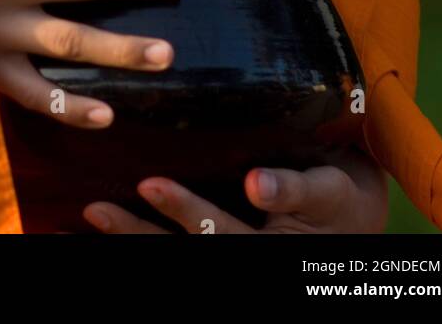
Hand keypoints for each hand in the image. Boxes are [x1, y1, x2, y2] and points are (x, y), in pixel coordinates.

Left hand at [82, 144, 388, 233]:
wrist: (348, 223)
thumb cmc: (339, 199)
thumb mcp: (328, 192)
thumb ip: (293, 189)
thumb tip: (257, 184)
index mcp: (268, 247)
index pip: (219, 233)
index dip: (183, 210)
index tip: (149, 184)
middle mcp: (242, 257)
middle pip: (183, 252)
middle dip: (138, 233)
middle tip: (97, 209)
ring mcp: (229, 254)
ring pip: (172, 256)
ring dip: (130, 240)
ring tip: (92, 214)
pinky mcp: (217, 246)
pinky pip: (173, 249)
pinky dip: (138, 241)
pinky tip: (98, 231)